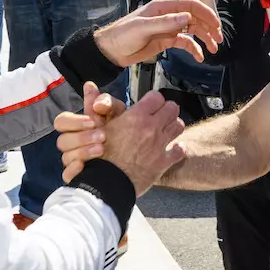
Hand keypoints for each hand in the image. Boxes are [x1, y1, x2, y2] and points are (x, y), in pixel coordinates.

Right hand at [56, 82, 125, 181]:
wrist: (134, 164)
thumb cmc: (124, 136)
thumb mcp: (117, 116)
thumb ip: (105, 102)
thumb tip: (89, 86)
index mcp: (79, 128)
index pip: (62, 122)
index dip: (75, 121)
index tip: (93, 121)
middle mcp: (74, 145)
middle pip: (61, 140)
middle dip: (81, 137)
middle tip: (102, 136)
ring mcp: (74, 162)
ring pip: (66, 157)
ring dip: (83, 151)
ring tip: (102, 149)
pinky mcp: (79, 178)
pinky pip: (68, 176)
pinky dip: (76, 171)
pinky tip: (86, 167)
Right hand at [69, 87, 184, 195]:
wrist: (105, 183)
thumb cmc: (98, 155)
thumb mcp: (96, 125)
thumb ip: (96, 104)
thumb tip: (90, 85)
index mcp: (136, 117)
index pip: (156, 97)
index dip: (153, 99)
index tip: (150, 103)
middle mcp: (151, 128)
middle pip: (172, 108)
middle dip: (167, 109)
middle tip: (161, 114)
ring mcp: (159, 145)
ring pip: (178, 126)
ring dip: (173, 126)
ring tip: (166, 129)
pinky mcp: (163, 163)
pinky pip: (179, 151)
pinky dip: (177, 149)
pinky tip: (173, 149)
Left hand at [94, 0, 222, 65]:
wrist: (110, 51)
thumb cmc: (122, 35)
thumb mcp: (142, 28)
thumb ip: (165, 22)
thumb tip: (186, 17)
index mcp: (163, 7)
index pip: (190, 5)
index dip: (205, 13)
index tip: (216, 24)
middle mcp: (168, 16)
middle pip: (195, 18)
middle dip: (208, 27)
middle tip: (218, 39)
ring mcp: (169, 28)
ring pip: (193, 30)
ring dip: (204, 38)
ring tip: (213, 49)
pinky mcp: (166, 40)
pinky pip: (185, 42)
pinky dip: (194, 49)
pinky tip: (199, 57)